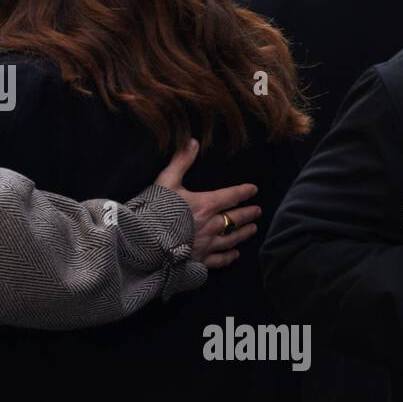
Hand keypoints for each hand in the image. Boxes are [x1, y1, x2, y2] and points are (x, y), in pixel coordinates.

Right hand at [154, 139, 261, 269]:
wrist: (144, 242)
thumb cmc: (154, 209)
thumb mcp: (166, 181)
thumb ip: (181, 161)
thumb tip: (192, 141)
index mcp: (205, 204)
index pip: (231, 196)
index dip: (243, 192)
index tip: (253, 189)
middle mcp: (211, 225)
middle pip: (236, 218)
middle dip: (248, 214)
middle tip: (258, 211)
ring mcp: (206, 244)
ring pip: (232, 238)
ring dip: (244, 232)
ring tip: (252, 229)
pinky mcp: (199, 260)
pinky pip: (220, 259)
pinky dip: (229, 257)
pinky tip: (235, 255)